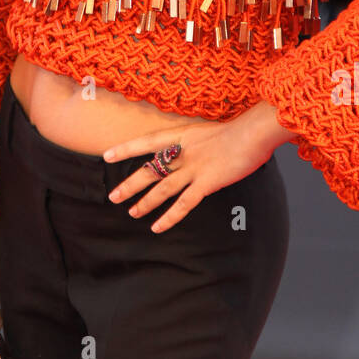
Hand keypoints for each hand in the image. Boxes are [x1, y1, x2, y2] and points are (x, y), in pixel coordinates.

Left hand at [102, 99, 295, 233]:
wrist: (252, 134)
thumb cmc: (236, 131)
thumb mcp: (207, 132)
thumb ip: (194, 144)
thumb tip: (187, 153)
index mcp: (181, 136)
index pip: (146, 142)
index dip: (125, 149)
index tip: (106, 156)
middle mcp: (182, 152)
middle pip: (149, 170)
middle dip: (130, 184)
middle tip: (112, 196)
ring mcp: (193, 168)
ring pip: (162, 189)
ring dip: (145, 203)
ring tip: (132, 213)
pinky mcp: (206, 183)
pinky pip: (184, 204)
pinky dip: (169, 217)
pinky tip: (158, 227)